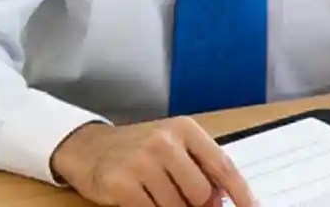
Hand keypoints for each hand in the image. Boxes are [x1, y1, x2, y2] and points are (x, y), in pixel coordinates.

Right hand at [50, 117, 256, 206]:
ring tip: (153, 193)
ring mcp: (142, 162)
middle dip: (196, 206)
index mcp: (185, 130)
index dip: (242, 193)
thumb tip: (222, 201)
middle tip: (180, 200)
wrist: (88, 147)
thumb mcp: (171, 147)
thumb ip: (199, 168)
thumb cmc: (138, 149)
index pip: (222, 166)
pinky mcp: (122, 184)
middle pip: (201, 193)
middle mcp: (165, 142)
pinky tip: (140, 200)